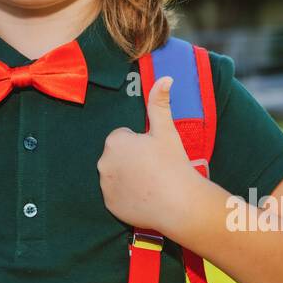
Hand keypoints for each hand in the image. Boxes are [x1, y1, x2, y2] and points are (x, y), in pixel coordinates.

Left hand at [97, 76, 203, 237]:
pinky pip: (117, 196)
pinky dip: (127, 196)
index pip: (124, 137)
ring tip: (151, 183)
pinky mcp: (109, 205)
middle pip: (118, 156)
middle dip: (132, 159)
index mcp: (114, 142)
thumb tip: (165, 78)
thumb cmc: (172, 164)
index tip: (154, 153)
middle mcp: (103, 163)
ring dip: (128, 177)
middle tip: (154, 168)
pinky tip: (145, 197)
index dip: (141, 144)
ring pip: (116, 176)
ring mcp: (105, 186)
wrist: (179, 204)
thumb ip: (160, 102)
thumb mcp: (166, 131)